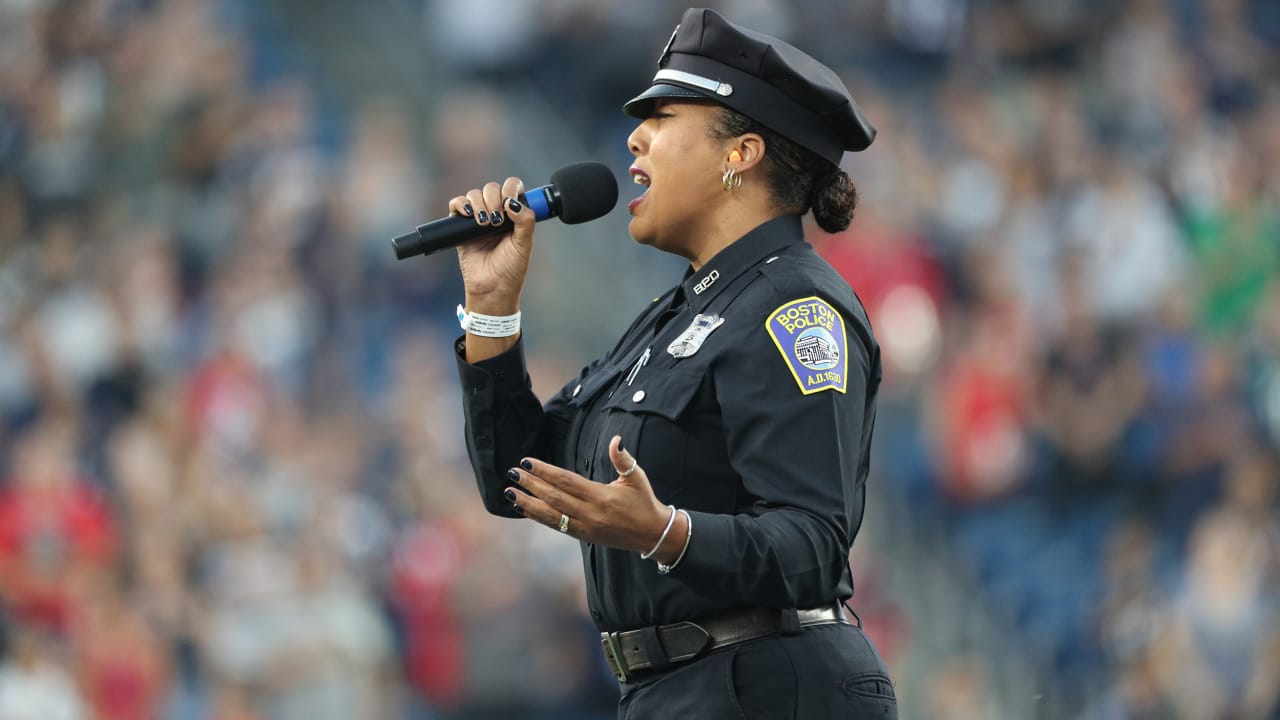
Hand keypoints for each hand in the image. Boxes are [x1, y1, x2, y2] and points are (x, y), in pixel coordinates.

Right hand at [447, 177, 534, 311]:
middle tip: (497, 220)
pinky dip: (460, 204)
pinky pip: (456, 205)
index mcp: (514, 214)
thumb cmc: (511, 268)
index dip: (510, 189)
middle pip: (491, 188)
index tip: (510, 202)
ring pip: (474, 194)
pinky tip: (468, 215)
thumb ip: (525, 221)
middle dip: (494, 199)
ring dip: (479, 204)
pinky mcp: (460, 227)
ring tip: (485, 223)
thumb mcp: (525, 244)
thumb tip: (513, 202)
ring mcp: (478, 218)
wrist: (493, 288)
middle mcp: (496, 212)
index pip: (512, 187)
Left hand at [504, 436, 676, 553]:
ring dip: (528, 504)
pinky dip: (539, 516)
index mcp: (601, 497)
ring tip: (510, 493)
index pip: (566, 481)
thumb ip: (622, 459)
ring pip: (550, 515)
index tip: (527, 462)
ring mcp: (585, 528)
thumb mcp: (636, 477)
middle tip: (512, 473)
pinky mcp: (583, 536)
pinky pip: (556, 526)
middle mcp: (590, 514)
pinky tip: (525, 508)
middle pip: (553, 497)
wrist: (652, 534)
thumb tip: (616, 439)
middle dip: (531, 484)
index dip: (545, 471)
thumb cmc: (644, 502)